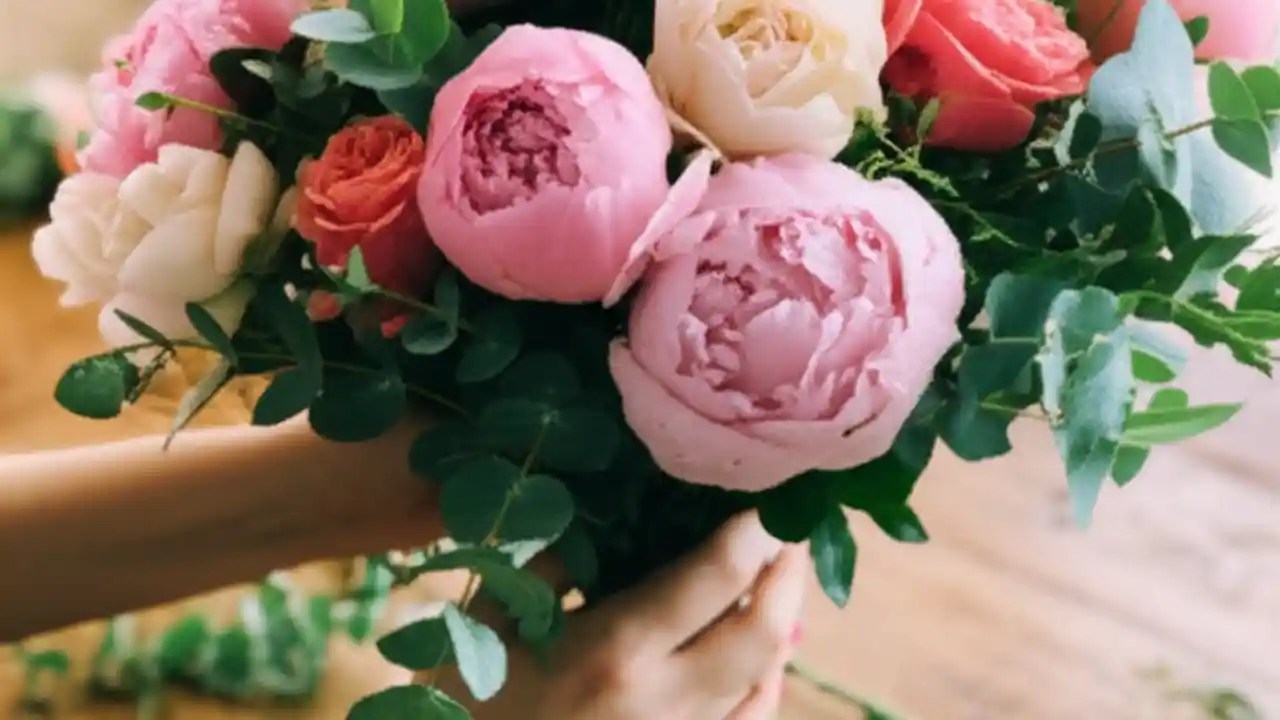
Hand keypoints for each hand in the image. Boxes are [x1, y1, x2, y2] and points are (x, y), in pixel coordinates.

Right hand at [437, 514, 806, 719]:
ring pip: (767, 678)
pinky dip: (767, 680)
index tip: (771, 491)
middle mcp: (664, 700)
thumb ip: (550, 559)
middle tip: (788, 529)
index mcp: (614, 650)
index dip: (758, 529)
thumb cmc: (468, 704)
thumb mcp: (491, 620)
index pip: (717, 576)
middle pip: (765, 630)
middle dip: (788, 572)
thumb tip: (604, 504)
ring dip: (782, 621)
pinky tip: (762, 653)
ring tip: (777, 575)